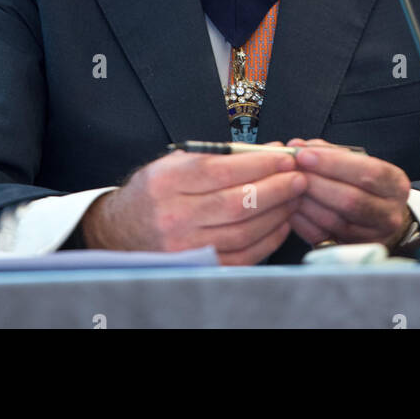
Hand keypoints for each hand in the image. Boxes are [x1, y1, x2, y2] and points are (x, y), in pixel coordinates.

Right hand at [80, 146, 305, 265]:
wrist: (121, 231)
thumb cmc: (155, 191)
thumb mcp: (175, 162)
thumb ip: (218, 156)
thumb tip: (268, 152)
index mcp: (168, 181)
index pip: (222, 170)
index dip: (260, 163)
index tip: (284, 156)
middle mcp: (174, 216)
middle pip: (237, 203)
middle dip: (276, 187)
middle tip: (299, 175)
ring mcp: (185, 247)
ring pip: (243, 231)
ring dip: (277, 213)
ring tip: (294, 196)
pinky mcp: (197, 267)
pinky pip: (241, 256)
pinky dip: (267, 240)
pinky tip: (280, 223)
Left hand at [285, 138, 410, 246]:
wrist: (378, 217)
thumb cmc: (364, 184)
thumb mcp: (357, 163)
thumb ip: (329, 152)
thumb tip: (297, 146)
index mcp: (395, 185)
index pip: (367, 172)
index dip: (333, 163)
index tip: (304, 155)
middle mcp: (389, 214)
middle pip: (350, 199)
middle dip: (315, 182)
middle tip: (291, 170)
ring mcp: (373, 237)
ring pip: (335, 221)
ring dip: (306, 202)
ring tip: (287, 186)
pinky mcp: (352, 252)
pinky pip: (323, 238)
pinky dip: (303, 221)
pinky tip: (290, 206)